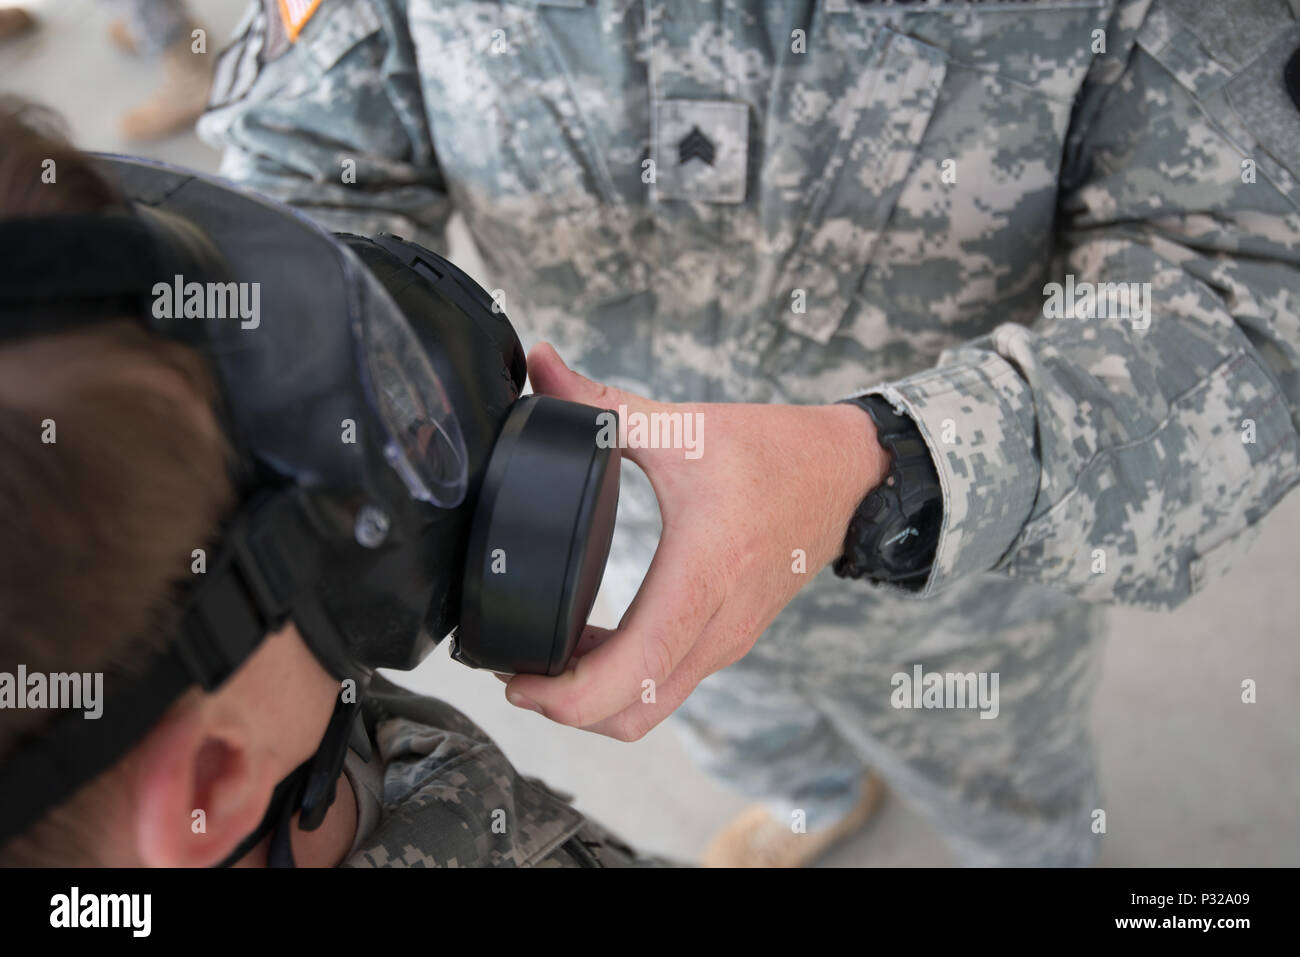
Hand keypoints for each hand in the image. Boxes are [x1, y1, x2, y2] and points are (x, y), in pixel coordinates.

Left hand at [504, 343, 889, 739]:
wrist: (845, 474)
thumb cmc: (773, 451)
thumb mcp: (684, 425)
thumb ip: (601, 402)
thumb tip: (539, 364)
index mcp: (706, 571)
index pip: (637, 669)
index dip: (568, 696)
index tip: (516, 679)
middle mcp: (721, 622)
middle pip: (637, 711)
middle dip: (567, 710)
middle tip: (515, 672)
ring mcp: (729, 639)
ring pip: (652, 706)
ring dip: (596, 699)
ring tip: (544, 660)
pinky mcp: (730, 638)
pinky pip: (670, 683)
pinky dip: (625, 682)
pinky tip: (590, 645)